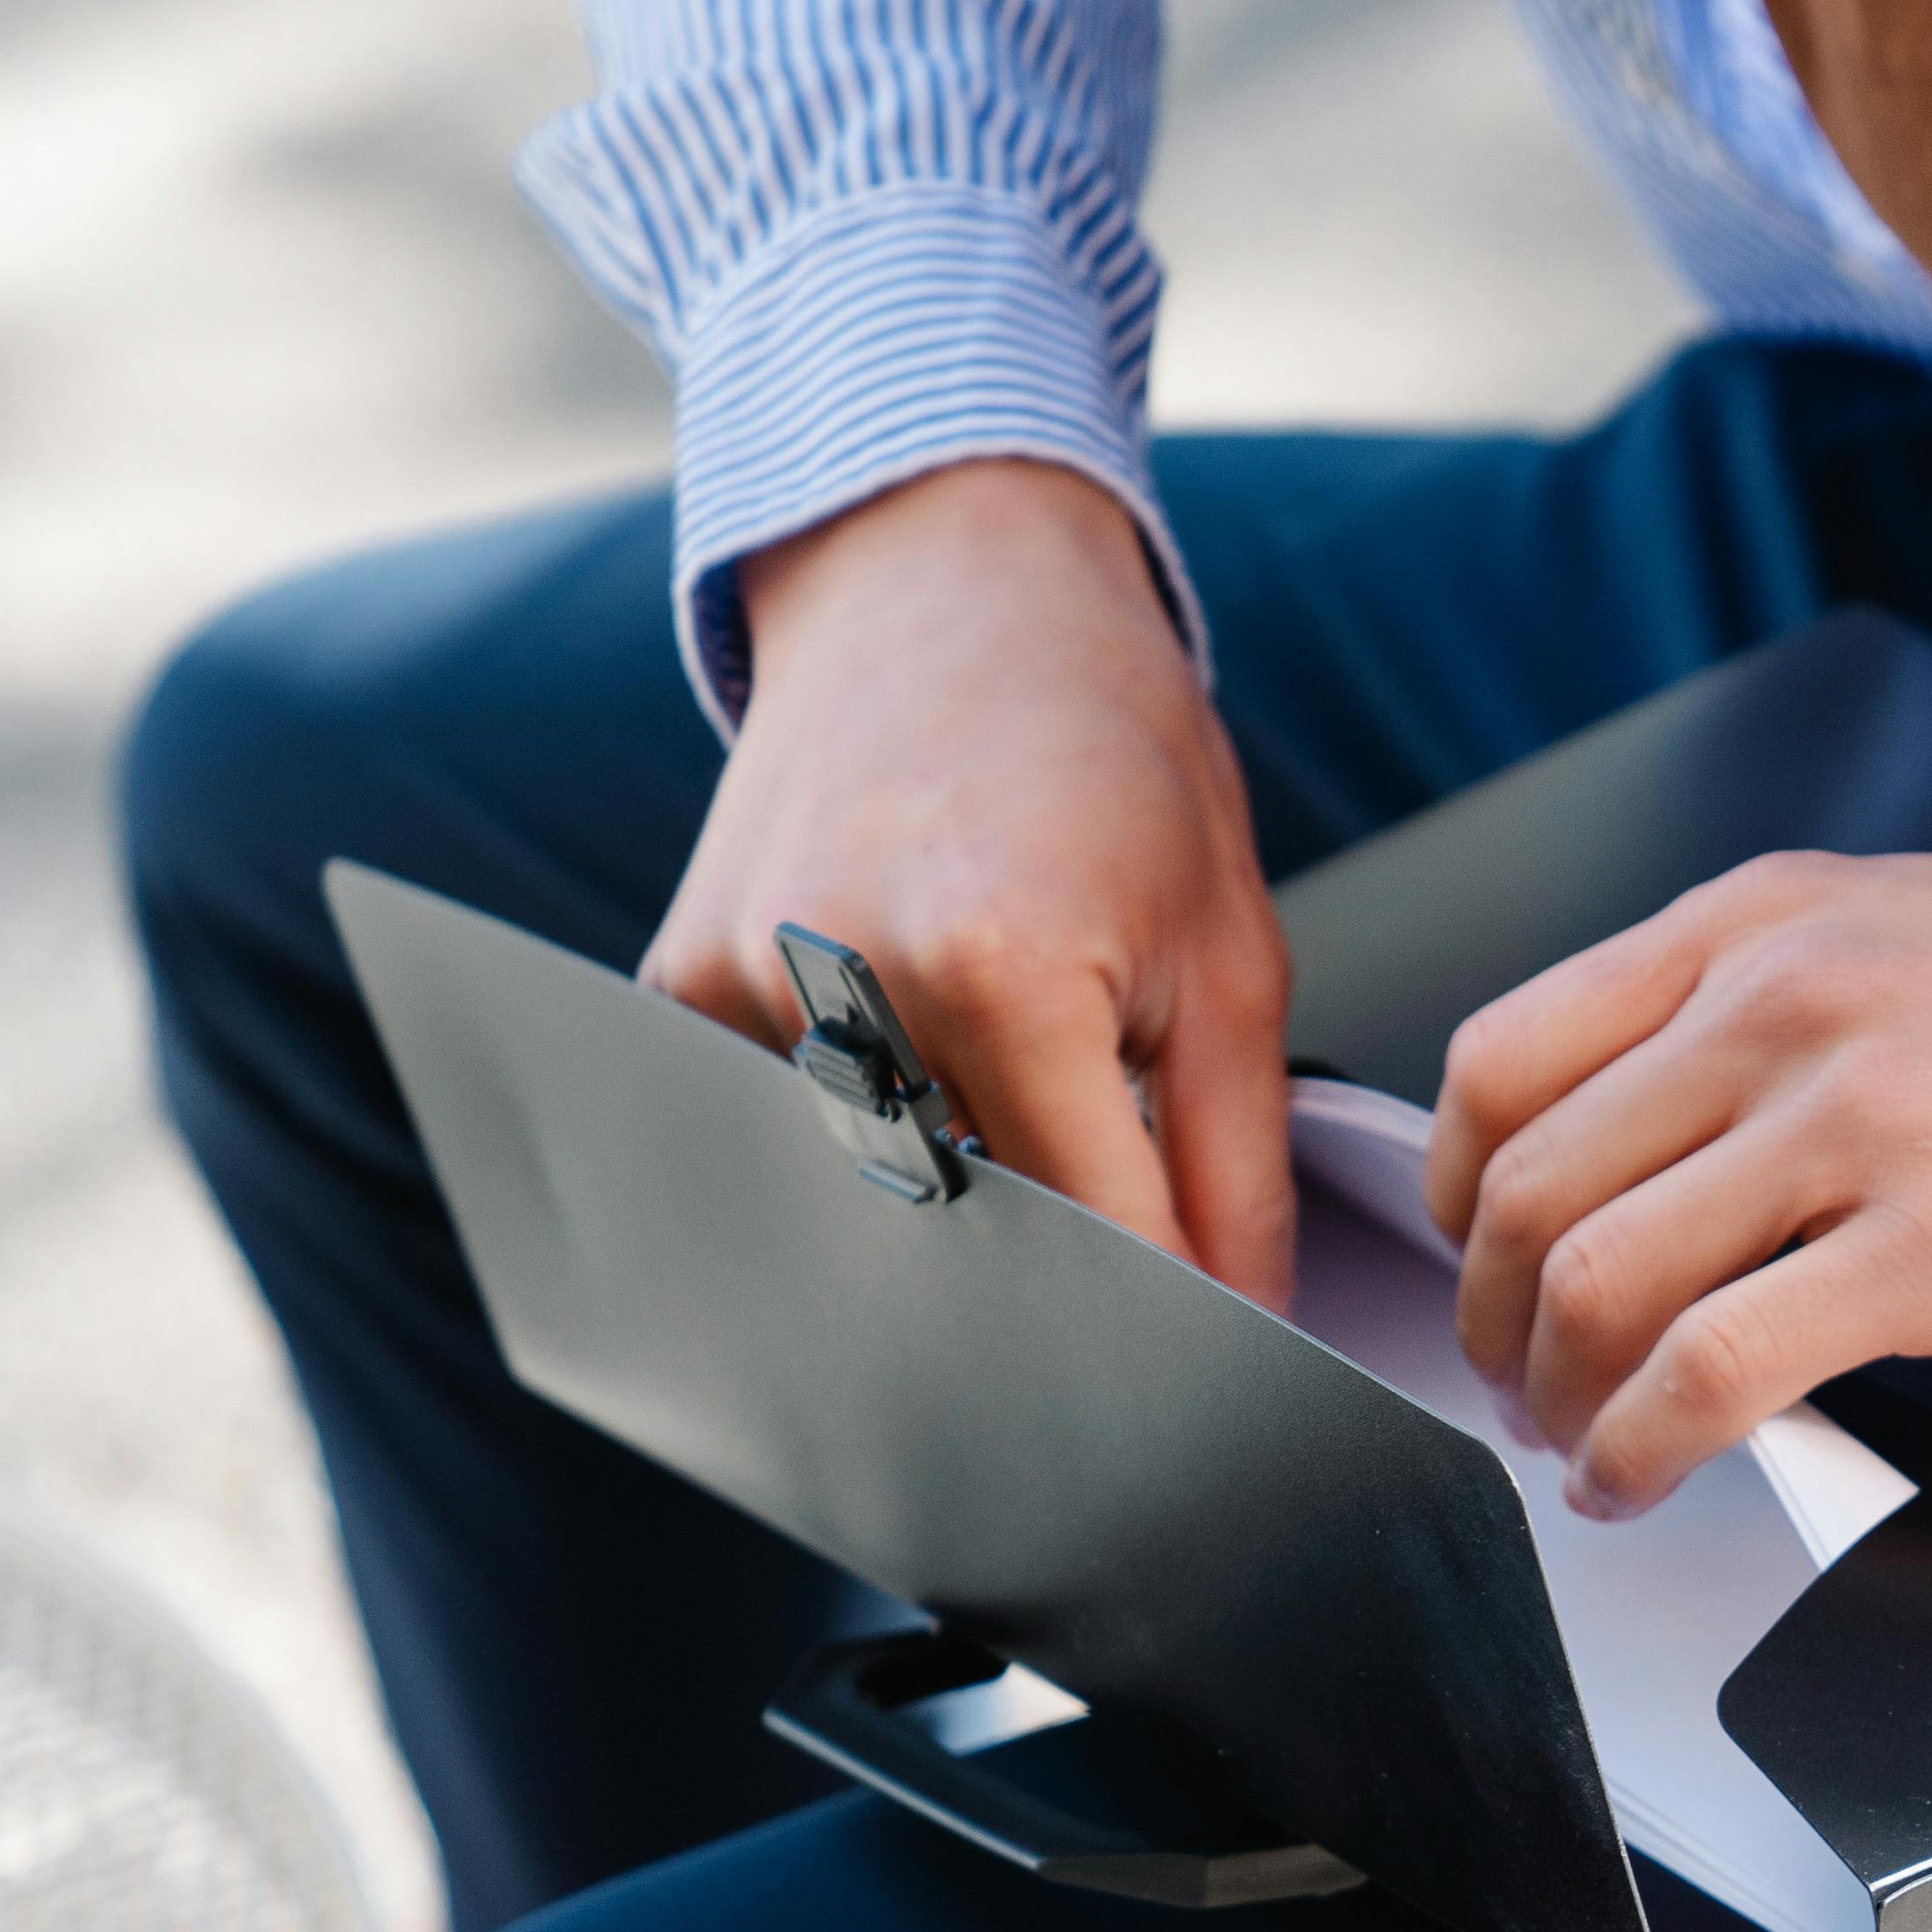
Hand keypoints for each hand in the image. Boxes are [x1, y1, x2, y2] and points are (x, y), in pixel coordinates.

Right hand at [641, 460, 1294, 1303]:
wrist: (948, 583)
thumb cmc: (1107, 743)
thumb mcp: (1228, 951)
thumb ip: (1237, 1168)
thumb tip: (1250, 1328)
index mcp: (1001, 969)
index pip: (1098, 1249)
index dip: (1170, 1318)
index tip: (1208, 1349)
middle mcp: (844, 983)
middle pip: (972, 1245)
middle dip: (1060, 1275)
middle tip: (1115, 1219)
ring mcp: (739, 992)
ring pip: (876, 1202)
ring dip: (956, 1193)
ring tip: (1002, 1077)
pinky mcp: (681, 993)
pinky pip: (785, 1136)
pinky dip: (866, 1130)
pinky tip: (912, 1039)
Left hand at [1422, 853, 1931, 1513]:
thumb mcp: (1925, 928)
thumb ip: (1782, 1003)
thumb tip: (1674, 1125)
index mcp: (1769, 920)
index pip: (1508, 1053)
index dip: (1461, 1190)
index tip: (1486, 1259)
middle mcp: (1785, 1002)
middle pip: (1527, 1182)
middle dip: (1490, 1319)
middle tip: (1519, 1383)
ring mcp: (1858, 1122)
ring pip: (1594, 1280)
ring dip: (1553, 1395)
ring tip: (1579, 1445)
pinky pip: (1708, 1372)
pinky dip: (1639, 1450)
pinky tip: (1642, 1478)